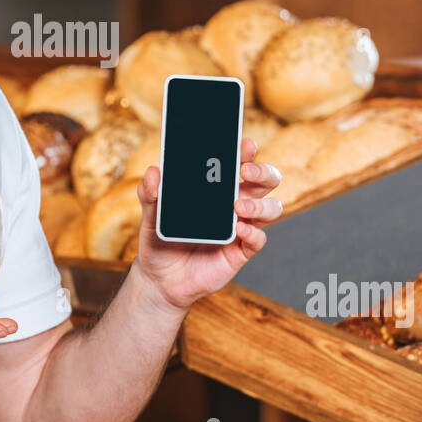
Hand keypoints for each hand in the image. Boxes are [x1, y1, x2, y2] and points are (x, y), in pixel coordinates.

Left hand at [130, 138, 281, 312]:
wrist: (160, 277)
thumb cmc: (160, 239)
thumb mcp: (151, 214)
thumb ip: (150, 193)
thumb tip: (153, 172)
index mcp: (218, 189)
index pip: (239, 163)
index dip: (246, 152)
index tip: (245, 144)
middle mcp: (235, 203)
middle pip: (265, 182)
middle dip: (263, 172)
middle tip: (246, 171)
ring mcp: (241, 227)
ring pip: (271, 208)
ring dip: (261, 204)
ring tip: (239, 205)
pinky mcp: (240, 252)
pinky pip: (258, 239)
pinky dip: (253, 233)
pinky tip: (239, 229)